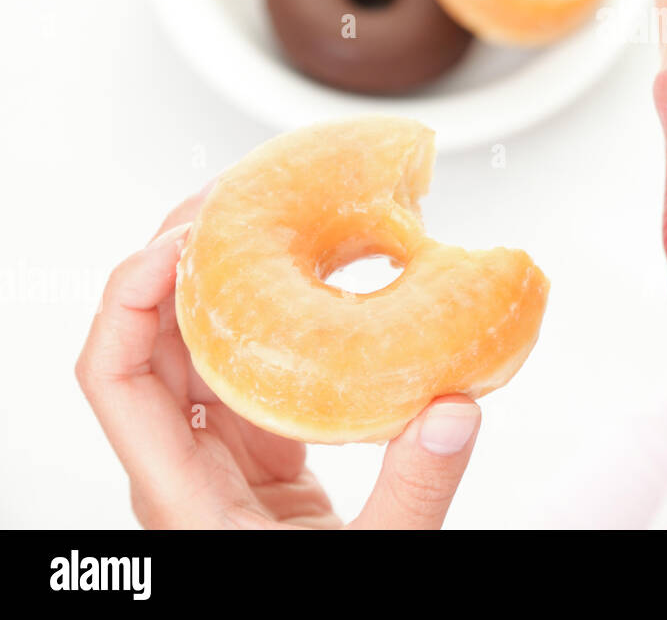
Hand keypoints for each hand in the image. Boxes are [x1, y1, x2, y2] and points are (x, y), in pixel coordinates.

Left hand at [76, 187, 480, 528]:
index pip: (114, 378)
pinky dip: (276, 320)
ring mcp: (223, 458)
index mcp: (183, 498)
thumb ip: (412, 493)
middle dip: (181, 259)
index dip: (129, 298)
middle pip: (149, 342)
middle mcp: (188, 467)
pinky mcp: (262, 457)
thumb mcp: (371, 565)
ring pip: (198, 350)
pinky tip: (320, 287)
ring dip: (226, 282)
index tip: (179, 243)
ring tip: (273, 222)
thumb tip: (454, 411)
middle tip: (234, 199)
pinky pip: (251, 370)